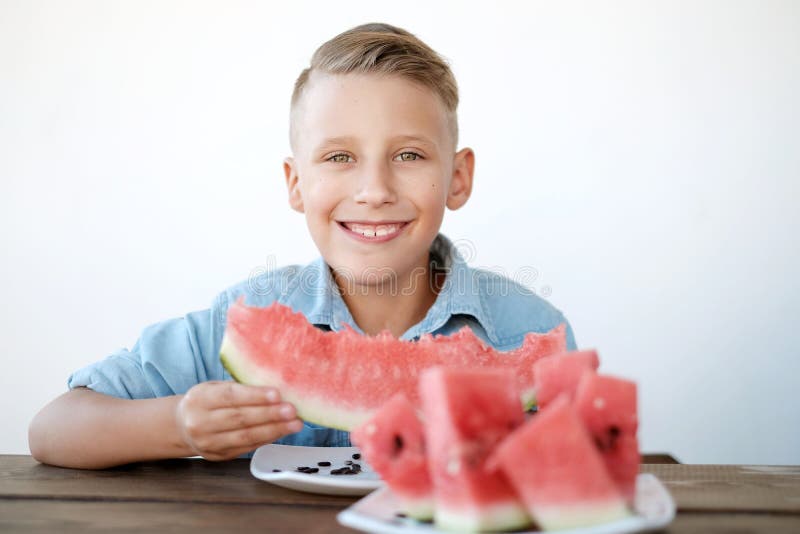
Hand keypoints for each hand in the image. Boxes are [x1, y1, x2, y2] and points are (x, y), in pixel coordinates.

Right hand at [175, 381, 302, 460]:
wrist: (181, 426)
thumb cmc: (206, 401)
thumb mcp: (214, 387)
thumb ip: (239, 387)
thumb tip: (275, 384)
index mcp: (200, 399)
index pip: (230, 397)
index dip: (254, 396)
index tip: (277, 394)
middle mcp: (201, 422)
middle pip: (240, 419)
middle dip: (269, 415)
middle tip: (293, 410)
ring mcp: (209, 443)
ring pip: (245, 436)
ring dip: (274, 430)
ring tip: (295, 424)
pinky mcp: (219, 456)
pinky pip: (247, 447)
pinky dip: (267, 439)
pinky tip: (282, 432)